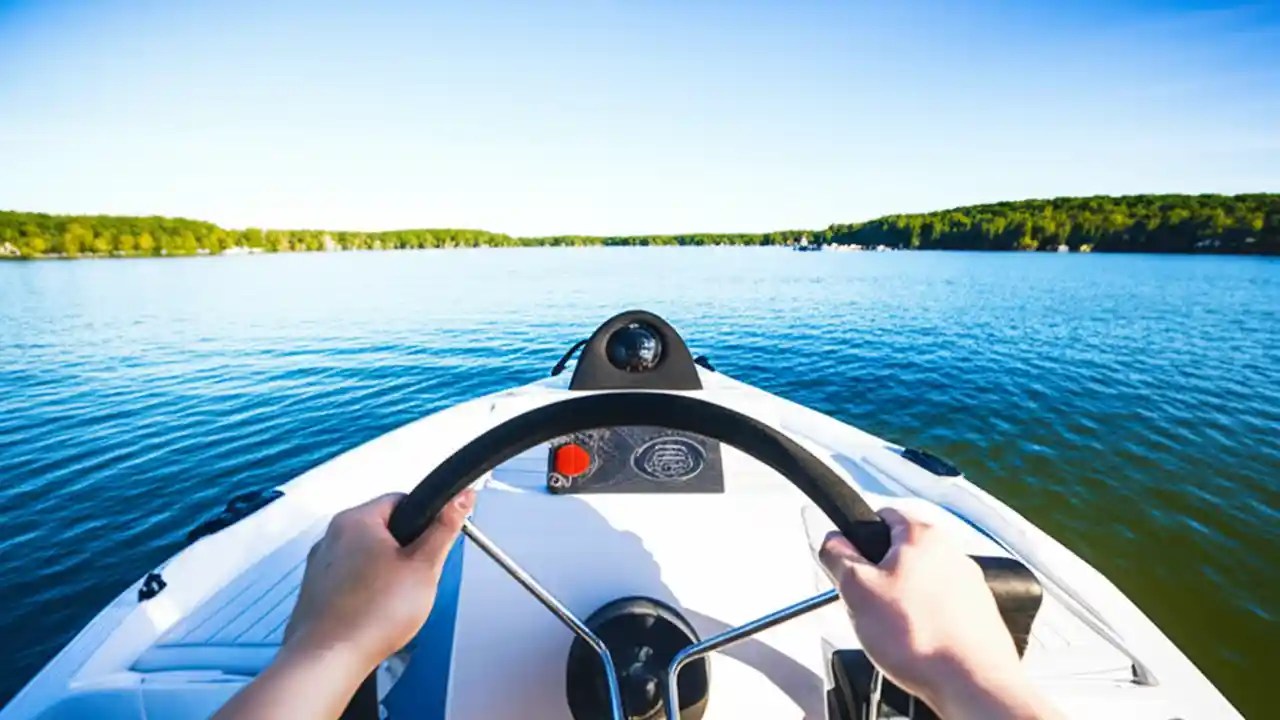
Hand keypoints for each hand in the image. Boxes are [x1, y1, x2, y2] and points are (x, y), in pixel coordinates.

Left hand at [282, 489, 474, 672]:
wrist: (328, 659)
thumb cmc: (370, 615)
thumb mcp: (424, 567)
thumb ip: (444, 528)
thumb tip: (460, 499)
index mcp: (356, 520)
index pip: (401, 499)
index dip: (425, 521)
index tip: (433, 541)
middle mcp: (332, 536)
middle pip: (383, 530)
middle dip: (405, 552)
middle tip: (415, 577)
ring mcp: (320, 564)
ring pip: (365, 557)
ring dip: (383, 573)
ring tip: (393, 600)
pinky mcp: (315, 590)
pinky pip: (348, 581)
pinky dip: (364, 592)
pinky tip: (374, 612)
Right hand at [819, 508, 1059, 719]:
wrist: (970, 683)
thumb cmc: (920, 637)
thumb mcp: (856, 590)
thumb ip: (837, 556)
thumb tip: (833, 540)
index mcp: (922, 536)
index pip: (883, 516)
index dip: (860, 538)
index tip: (851, 560)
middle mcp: (952, 553)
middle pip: (902, 553)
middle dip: (882, 576)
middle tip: (870, 604)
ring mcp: (970, 584)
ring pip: (922, 583)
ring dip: (905, 601)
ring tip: (896, 630)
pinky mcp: (979, 614)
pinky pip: (942, 609)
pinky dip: (928, 622)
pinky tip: (919, 642)